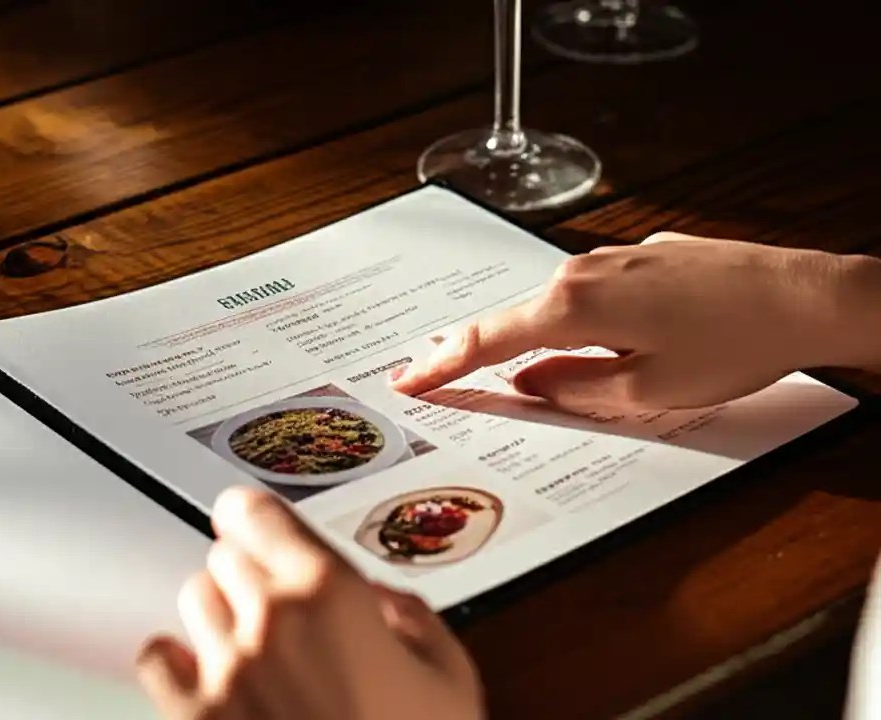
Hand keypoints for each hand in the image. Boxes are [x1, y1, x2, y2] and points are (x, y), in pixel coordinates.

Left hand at [135, 486, 484, 719]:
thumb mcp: (451, 681)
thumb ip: (416, 622)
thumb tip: (383, 603)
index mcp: (330, 595)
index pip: (256, 513)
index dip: (254, 516)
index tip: (255, 521)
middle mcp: (268, 621)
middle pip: (225, 555)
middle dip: (252, 571)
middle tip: (279, 601)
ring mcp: (225, 672)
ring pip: (194, 598)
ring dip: (220, 610)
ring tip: (251, 640)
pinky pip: (157, 658)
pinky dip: (175, 659)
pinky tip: (201, 672)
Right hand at [391, 233, 880, 411]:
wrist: (805, 297)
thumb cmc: (732, 345)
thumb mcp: (645, 391)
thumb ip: (573, 390)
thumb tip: (529, 385)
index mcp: (573, 307)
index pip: (488, 341)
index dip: (443, 366)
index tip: (408, 382)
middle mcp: (583, 272)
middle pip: (514, 320)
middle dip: (472, 348)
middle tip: (428, 368)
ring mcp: (614, 258)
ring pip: (556, 308)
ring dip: (532, 337)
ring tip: (504, 368)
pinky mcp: (643, 256)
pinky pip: (592, 294)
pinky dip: (576, 321)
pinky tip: (588, 341)